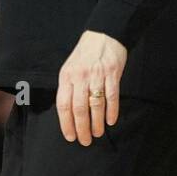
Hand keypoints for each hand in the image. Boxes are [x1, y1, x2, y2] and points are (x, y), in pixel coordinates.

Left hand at [56, 30, 127, 145]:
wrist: (104, 34)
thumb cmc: (85, 55)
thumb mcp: (70, 68)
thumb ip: (69, 88)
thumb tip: (68, 113)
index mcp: (67, 77)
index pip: (64, 105)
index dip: (66, 123)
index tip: (70, 137)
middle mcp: (80, 77)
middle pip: (79, 108)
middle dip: (82, 128)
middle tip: (85, 141)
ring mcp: (97, 75)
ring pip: (95, 105)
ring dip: (96, 122)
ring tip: (98, 133)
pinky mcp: (112, 73)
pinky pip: (111, 96)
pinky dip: (111, 111)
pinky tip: (111, 121)